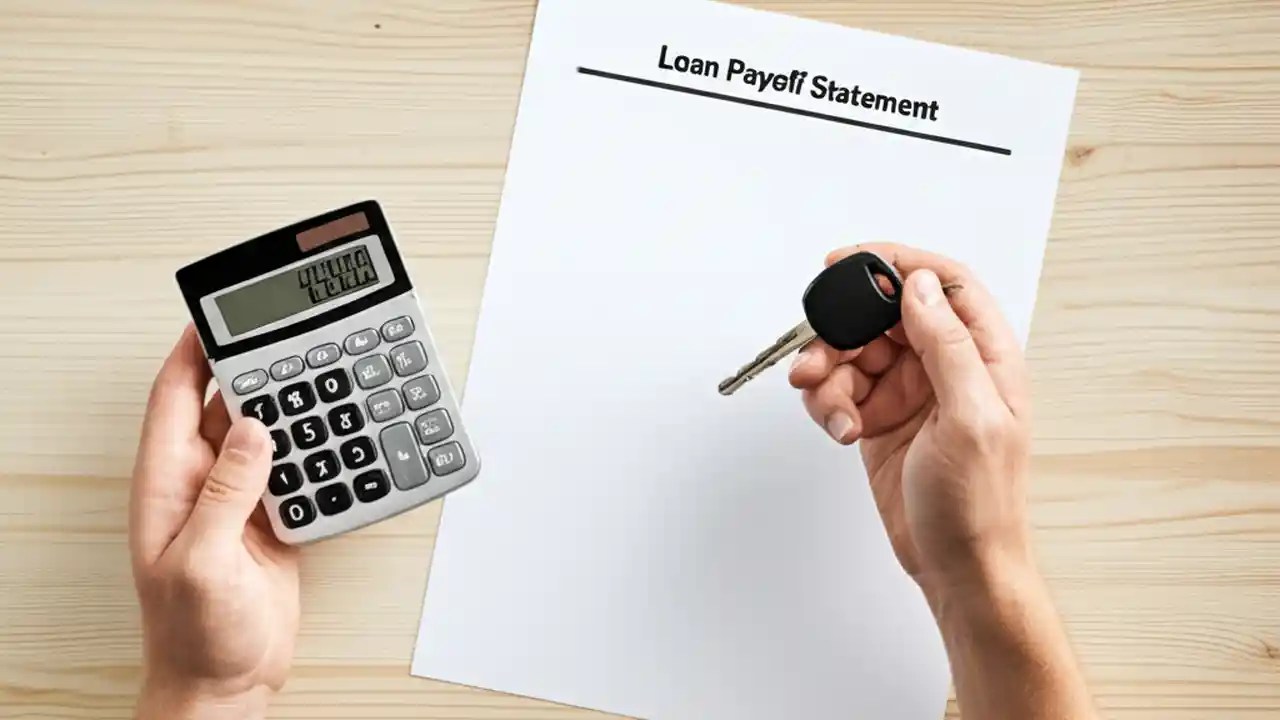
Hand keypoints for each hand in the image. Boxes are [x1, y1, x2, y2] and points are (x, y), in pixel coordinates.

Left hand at [129, 326, 299, 719]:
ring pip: (265, 431)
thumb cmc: (195, 636)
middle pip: (226, 404)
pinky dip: (315, 447)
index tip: (220, 315)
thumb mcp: (200, 560)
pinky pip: (295, 467)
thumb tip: (253, 430)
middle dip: (253, 368)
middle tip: (290, 337)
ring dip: (290, 406)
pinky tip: (334, 433)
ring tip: (320, 376)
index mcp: (167, 483)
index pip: (175, 398)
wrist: (228, 683)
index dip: (194, 351)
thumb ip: (225, 493)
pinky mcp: (270, 519)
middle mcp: (199, 482)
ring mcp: (236, 499)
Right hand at [789, 243, 1031, 598]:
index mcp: (983, 357)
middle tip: (817, 355)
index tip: (848, 261)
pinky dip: (828, 405)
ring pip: (854, 353)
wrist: (958, 567)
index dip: (897, 263)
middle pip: (884, 316)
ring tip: (827, 405)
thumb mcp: (972, 419)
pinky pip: (841, 391)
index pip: (943, 283)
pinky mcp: (880, 419)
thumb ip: (948, 346)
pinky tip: (839, 430)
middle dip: (843, 329)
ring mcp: (911, 393)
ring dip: (828, 372)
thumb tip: (921, 287)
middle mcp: (946, 368)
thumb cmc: (980, 506)